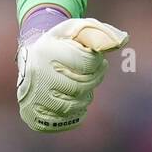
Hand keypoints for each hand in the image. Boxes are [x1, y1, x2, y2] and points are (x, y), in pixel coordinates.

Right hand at [17, 17, 128, 131]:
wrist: (29, 60)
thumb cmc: (59, 43)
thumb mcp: (75, 30)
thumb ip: (98, 32)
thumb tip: (123, 40)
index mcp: (46, 51)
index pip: (85, 63)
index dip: (98, 63)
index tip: (99, 61)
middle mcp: (37, 75)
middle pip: (80, 85)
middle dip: (95, 79)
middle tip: (97, 73)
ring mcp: (33, 97)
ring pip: (73, 104)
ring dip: (86, 96)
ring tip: (85, 86)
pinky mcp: (32, 115)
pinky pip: (62, 121)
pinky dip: (75, 113)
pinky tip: (76, 101)